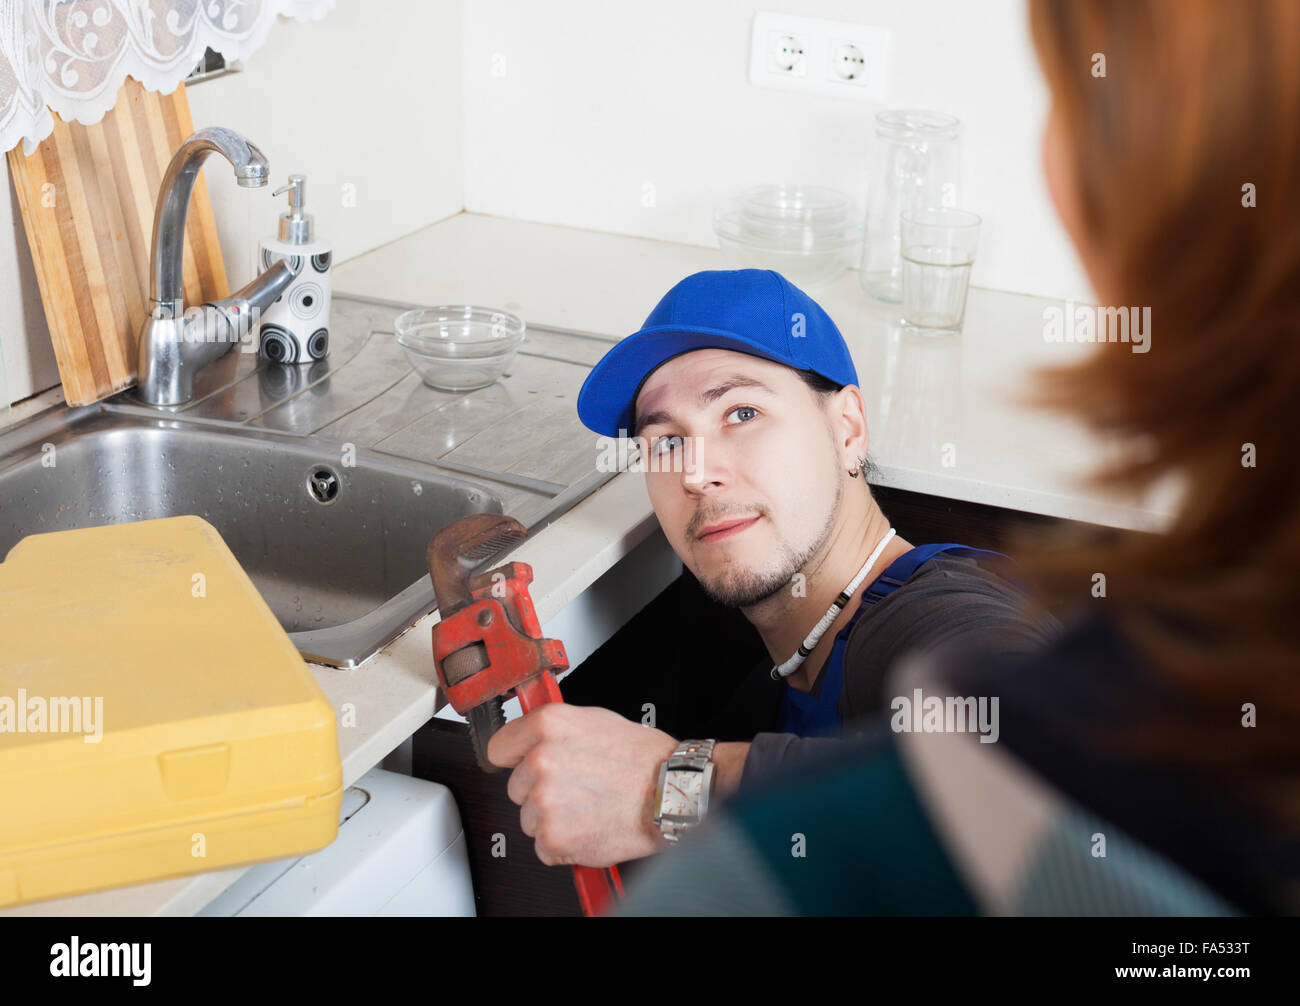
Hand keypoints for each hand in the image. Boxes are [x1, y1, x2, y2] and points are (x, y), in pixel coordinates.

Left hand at [486, 703, 678, 867]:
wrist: (670, 792)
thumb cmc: (642, 758)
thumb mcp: (595, 721)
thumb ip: (555, 730)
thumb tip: (532, 738)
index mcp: (548, 725)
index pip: (499, 748)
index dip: (515, 759)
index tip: (524, 765)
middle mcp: (541, 760)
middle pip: (515, 787)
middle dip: (539, 791)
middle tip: (576, 787)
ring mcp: (544, 800)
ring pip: (528, 818)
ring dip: (552, 819)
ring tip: (588, 806)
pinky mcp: (553, 836)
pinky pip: (543, 845)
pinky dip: (564, 843)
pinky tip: (589, 825)